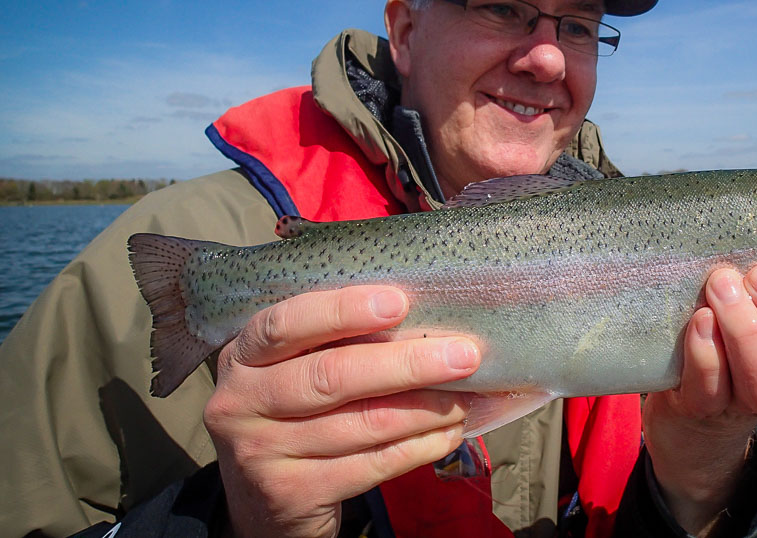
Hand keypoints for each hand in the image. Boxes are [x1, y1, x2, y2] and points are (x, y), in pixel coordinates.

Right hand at [203, 286, 480, 537]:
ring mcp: (262, 452)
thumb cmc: (294, 410)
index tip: (398, 303)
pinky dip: (420, 446)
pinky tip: (448, 433)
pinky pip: (373, 464)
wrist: (261, 500)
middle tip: (464, 355)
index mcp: (244, 354)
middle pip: (333, 376)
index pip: (287, 324)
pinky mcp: (292, 494)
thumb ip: (337, 341)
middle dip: (407, 363)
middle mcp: (242, 401)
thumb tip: (425, 314)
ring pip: (364, 423)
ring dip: (427, 408)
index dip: (343, 311)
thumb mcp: (293, 368)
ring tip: (468, 396)